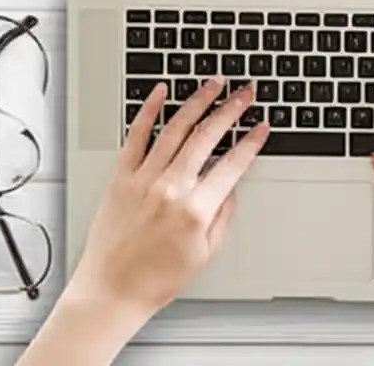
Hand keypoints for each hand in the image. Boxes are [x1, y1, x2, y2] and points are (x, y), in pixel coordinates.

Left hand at [18, 78, 268, 365]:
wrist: (111, 290)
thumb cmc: (156, 279)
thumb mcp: (205, 254)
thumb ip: (223, 216)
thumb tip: (231, 186)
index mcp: (196, 210)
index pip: (232, 165)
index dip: (251, 142)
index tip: (261, 127)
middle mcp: (171, 189)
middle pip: (207, 137)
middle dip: (231, 110)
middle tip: (244, 93)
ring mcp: (144, 179)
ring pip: (175, 129)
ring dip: (197, 102)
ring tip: (213, 84)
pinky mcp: (121, 177)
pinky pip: (135, 136)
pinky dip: (148, 111)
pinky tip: (160, 92)